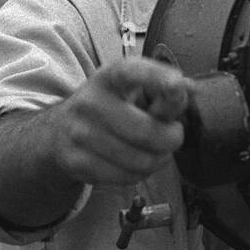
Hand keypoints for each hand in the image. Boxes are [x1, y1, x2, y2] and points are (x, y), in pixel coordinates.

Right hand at [49, 57, 190, 186]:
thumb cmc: (110, 107)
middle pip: (148, 132)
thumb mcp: (131, 89)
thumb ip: (162, 91)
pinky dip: (141, 174)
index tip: (176, 85)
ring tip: (155, 150)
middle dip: (172, 138)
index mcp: (109, 77)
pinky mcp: (77, 162)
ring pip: (141, 160)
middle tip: (172, 135)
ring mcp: (80, 134)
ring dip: (159, 159)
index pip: (132, 72)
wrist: (58, 131)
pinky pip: (127, 177)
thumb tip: (190, 89)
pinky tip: (136, 163)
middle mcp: (91, 102)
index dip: (157, 78)